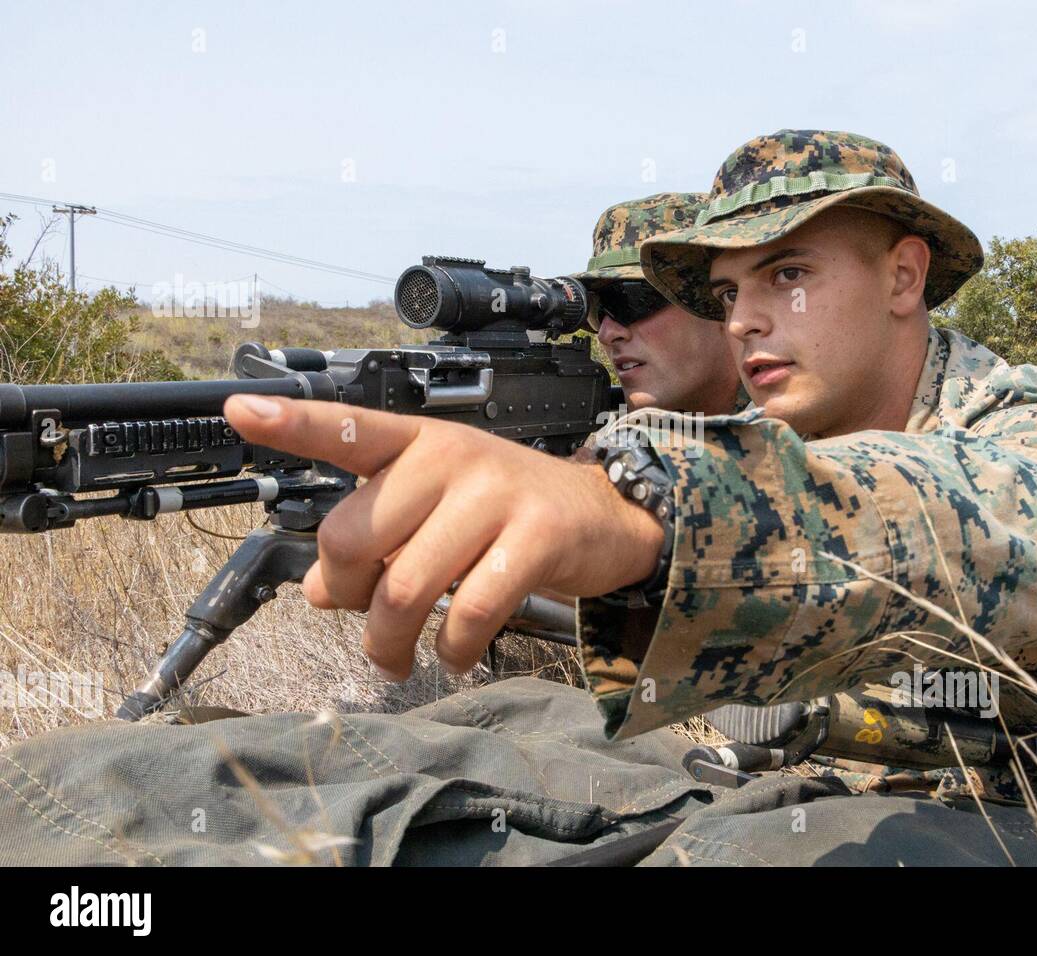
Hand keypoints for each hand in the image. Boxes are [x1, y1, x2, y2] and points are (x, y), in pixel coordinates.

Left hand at [223, 394, 664, 678]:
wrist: (602, 515)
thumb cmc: (502, 513)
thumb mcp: (433, 513)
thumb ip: (372, 542)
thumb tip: (316, 591)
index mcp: (417, 443)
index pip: (346, 428)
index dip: (290, 424)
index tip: (237, 410)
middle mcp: (450, 457)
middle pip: (353, 538)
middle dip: (346, 599)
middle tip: (367, 623)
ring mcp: (496, 492)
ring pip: (407, 588)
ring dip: (391, 643)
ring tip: (397, 659)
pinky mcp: (537, 535)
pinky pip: (470, 612)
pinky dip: (454, 650)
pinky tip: (457, 656)